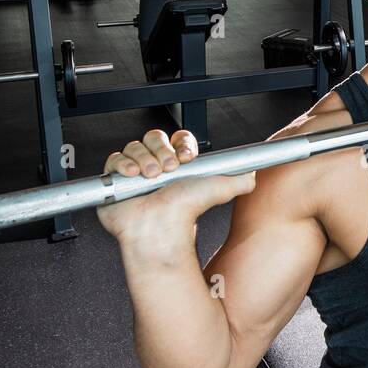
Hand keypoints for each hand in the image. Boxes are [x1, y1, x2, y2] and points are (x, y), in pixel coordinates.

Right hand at [95, 129, 256, 242]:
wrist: (162, 230)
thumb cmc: (186, 212)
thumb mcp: (221, 189)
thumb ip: (240, 179)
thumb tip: (253, 173)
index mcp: (179, 165)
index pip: (178, 138)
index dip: (182, 143)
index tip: (187, 156)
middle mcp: (157, 166)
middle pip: (155, 137)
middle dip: (163, 149)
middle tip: (170, 168)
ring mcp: (135, 173)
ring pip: (135, 146)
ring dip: (145, 158)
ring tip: (153, 176)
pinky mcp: (116, 180)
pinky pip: (114, 159)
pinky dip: (124, 163)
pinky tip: (134, 175)